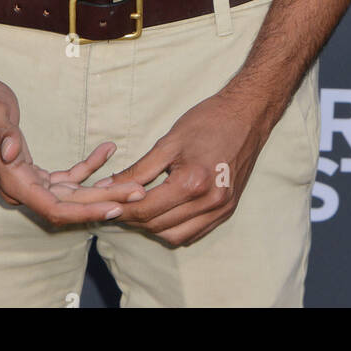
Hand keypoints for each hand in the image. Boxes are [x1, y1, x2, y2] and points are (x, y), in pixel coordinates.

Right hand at [0, 76, 146, 224]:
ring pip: (73, 194)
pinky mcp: (35, 171)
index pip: (55, 209)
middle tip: (139, 194)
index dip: (86, 211)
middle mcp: (23, 188)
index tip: (114, 208)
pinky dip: (88, 166)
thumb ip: (3, 132)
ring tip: (134, 183)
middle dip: (105, 201)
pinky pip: (68, 176)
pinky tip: (107, 150)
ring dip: (102, 189)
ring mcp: (30, 182)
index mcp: (14, 182)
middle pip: (70, 206)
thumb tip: (12, 154)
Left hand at [49, 90, 270, 245]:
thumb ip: (139, 169)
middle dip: (132, 218)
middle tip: (114, 206)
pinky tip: (162, 214)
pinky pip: (194, 233)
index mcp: (192, 182)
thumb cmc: (208, 121)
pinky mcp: (228, 210)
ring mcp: (221, 209)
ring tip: (137, 209)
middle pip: (158, 225)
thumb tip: (109, 186)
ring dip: (152, 227)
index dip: (120, 208)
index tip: (102, 202)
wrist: (247, 115)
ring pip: (175, 235)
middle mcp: (209, 202)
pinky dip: (174, 229)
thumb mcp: (169, 140)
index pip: (146, 209)